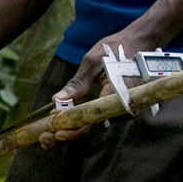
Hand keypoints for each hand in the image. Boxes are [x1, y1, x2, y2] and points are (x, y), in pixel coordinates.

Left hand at [37, 25, 163, 148]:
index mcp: (116, 95)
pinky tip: (61, 123)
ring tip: (47, 135)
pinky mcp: (113, 105)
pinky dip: (78, 121)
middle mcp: (120, 106)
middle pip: (91, 126)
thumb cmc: (116, 50)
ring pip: (92, 124)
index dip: (73, 127)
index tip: (55, 130)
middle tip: (44, 139)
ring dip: (70, 130)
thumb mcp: (93, 62)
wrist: (138, 43)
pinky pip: (95, 117)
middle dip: (66, 134)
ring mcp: (118, 107)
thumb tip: (58, 99)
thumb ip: (78, 83)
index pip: (92, 119)